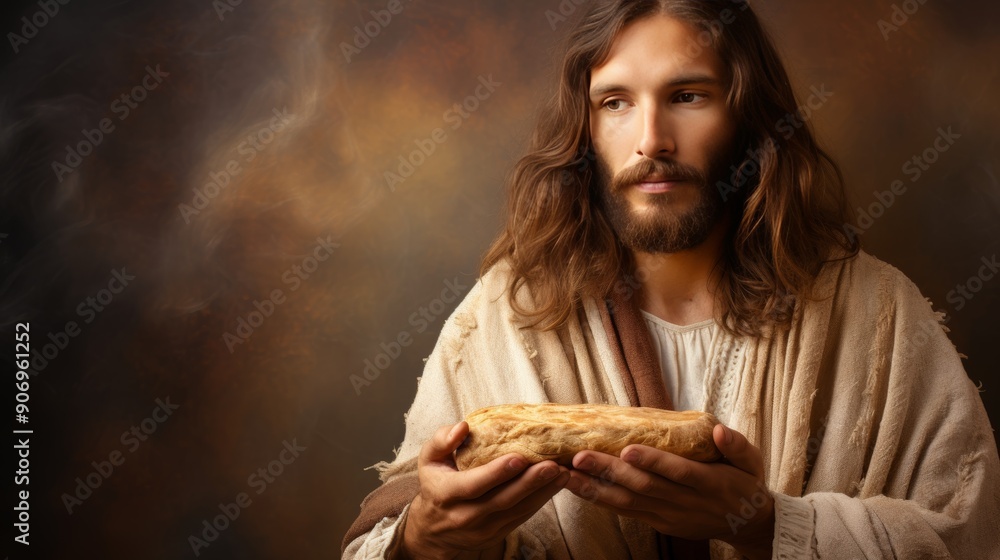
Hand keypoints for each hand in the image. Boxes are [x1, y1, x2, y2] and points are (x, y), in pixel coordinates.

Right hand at [396, 421, 570, 559]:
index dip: (496, 473)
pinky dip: (541, 501)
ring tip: (563, 472)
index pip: (473, 485)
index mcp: (445, 494)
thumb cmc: (435, 483)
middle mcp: (464, 515)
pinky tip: (556, 484)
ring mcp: (483, 528)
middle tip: (553, 464)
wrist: (434, 528)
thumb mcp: (429, 459)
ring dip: (543, 492)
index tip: (520, 457)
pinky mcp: (498, 533)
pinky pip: (523, 517)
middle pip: (501, 500)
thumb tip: (463, 427)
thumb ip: (442, 440)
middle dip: (529, 483)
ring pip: (517, 510)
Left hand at [564, 424, 773, 558]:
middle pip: (643, 487)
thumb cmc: (746, 484)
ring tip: (567, 474)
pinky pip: (627, 512)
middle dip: (609, 471)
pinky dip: (602, 500)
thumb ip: (737, 446)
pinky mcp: (659, 523)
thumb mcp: (752, 462)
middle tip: (580, 457)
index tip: (628, 449)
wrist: (747, 525)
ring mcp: (670, 515)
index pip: (678, 472)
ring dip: (595, 489)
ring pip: (628, 503)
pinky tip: (579, 488)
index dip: (653, 461)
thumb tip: (720, 430)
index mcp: (709, 483)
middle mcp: (685, 502)